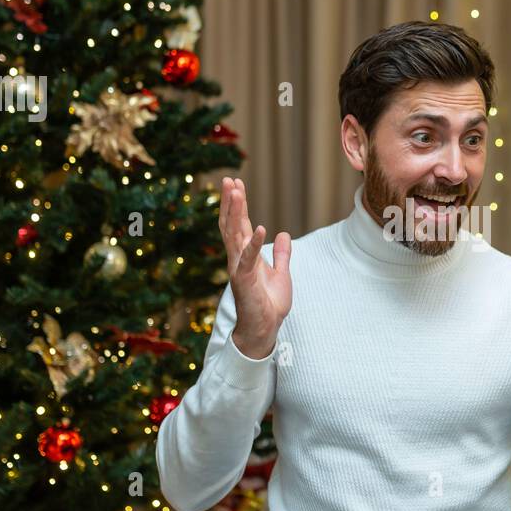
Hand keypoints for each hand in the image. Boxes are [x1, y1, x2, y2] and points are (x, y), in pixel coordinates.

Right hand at [219, 177, 291, 358]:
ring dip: (236, 214)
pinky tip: (260, 228)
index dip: (238, 205)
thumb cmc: (268, 304)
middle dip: (230, 203)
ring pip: (235, 236)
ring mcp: (239, 268)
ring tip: (235, 193)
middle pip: (231, 225)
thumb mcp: (281, 274)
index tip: (236, 184)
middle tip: (228, 180)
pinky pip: (248, 259)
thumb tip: (282, 234)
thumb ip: (281, 254)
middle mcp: (238, 259)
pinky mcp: (245, 281)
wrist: (264, 330)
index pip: (241, 225)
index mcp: (246, 255)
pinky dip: (254, 244)